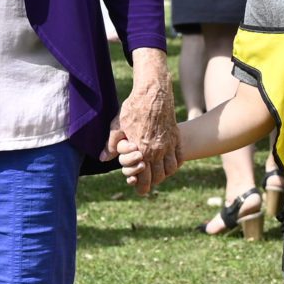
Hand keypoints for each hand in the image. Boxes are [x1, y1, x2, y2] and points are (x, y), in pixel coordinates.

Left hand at [108, 75, 179, 195]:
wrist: (153, 92)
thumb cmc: (133, 108)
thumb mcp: (117, 125)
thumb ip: (111, 144)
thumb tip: (103, 158)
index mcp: (142, 150)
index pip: (143, 177)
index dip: (142, 187)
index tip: (140, 190)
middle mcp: (157, 150)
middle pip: (158, 176)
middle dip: (152, 183)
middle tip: (148, 186)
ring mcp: (169, 144)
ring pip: (170, 169)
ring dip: (164, 174)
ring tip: (158, 175)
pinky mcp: (176, 136)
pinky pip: (179, 157)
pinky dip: (175, 163)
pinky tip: (169, 163)